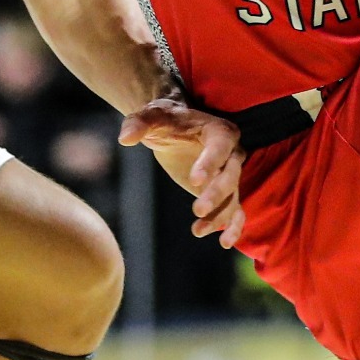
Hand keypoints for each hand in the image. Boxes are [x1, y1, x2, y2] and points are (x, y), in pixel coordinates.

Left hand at [119, 97, 245, 248]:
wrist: (174, 129)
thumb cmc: (165, 119)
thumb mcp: (151, 117)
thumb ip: (139, 124)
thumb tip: (125, 138)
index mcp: (219, 130)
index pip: (220, 147)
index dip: (210, 163)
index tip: (194, 181)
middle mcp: (232, 153)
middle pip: (231, 175)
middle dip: (216, 194)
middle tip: (197, 209)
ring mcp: (229, 174)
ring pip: (232, 197)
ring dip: (220, 216)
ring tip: (197, 230)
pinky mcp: (223, 192)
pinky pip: (235, 210)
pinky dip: (233, 226)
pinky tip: (224, 242)